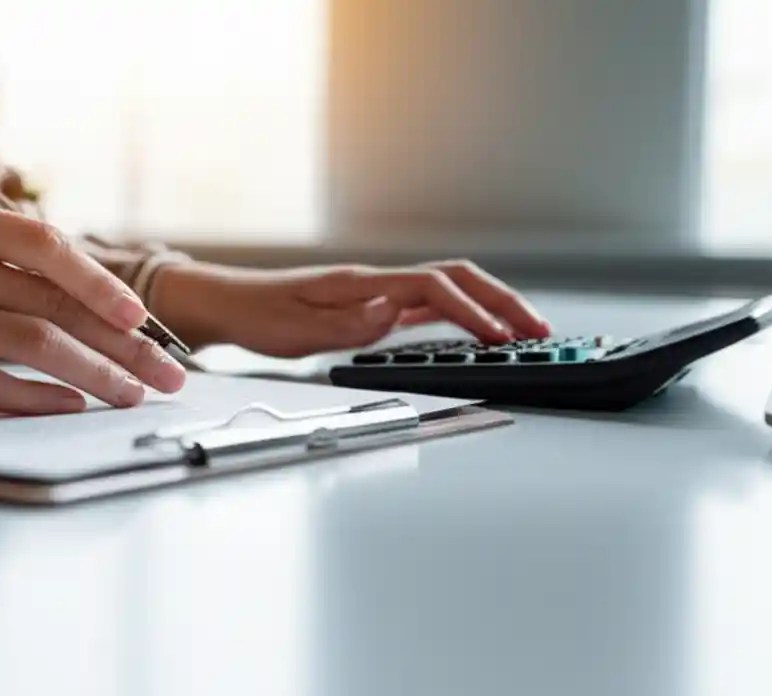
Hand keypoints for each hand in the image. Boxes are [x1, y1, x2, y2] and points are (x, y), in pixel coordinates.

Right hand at [0, 197, 185, 413]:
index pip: (45, 245)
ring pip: (34, 344)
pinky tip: (76, 406)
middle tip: (164, 370)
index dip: (100, 282)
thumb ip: (16, 265)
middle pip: (51, 301)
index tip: (143, 316)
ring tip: (132, 392)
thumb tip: (115, 309)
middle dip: (120, 341)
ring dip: (95, 373)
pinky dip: (43, 399)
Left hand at [153, 261, 550, 357]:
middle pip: (458, 280)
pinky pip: (432, 308)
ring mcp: (379, 294)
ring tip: (526, 335)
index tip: (499, 339)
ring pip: (451, 292)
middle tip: (540, 331)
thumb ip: (348, 324)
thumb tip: (395, 314)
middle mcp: (378, 283)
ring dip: (491, 309)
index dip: (473, 312)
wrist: (230, 303)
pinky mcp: (375, 308)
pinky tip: (479, 335)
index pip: (434, 288)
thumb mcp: (296, 328)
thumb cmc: (258, 315)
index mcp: (363, 283)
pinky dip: (465, 319)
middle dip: (504, 303)